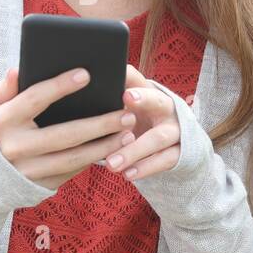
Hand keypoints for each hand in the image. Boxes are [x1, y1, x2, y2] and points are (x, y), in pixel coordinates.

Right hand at [0, 66, 137, 191]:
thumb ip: (6, 88)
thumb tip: (17, 71)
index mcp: (3, 121)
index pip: (35, 99)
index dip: (60, 86)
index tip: (86, 74)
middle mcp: (15, 147)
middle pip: (65, 134)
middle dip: (100, 124)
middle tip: (126, 113)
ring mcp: (29, 170)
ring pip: (74, 158)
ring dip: (105, 146)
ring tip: (128, 133)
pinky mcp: (40, 185)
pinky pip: (72, 171)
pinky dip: (94, 159)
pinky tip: (113, 147)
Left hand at [102, 64, 182, 179]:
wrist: (171, 145)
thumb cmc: (137, 122)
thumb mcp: (125, 111)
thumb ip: (107, 104)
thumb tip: (72, 99)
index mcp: (149, 93)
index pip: (139, 80)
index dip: (129, 78)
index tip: (118, 82)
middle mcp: (165, 108)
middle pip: (157, 100)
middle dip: (143, 98)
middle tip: (125, 98)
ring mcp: (176, 130)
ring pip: (158, 138)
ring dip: (133, 150)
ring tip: (111, 163)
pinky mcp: (180, 152)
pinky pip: (164, 159)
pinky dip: (145, 167)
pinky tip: (128, 174)